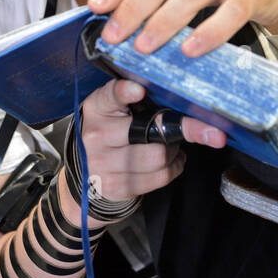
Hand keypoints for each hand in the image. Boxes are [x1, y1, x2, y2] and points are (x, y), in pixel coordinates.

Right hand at [73, 78, 226, 202]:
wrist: (86, 171)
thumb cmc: (109, 130)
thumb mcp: (112, 108)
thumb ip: (134, 98)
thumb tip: (180, 97)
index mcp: (97, 108)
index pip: (111, 96)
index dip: (125, 93)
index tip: (139, 91)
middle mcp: (98, 136)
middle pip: (151, 132)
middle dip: (180, 130)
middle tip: (192, 128)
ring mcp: (106, 164)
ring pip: (160, 157)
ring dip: (175, 151)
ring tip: (171, 146)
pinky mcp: (118, 187)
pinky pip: (161, 177)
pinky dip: (174, 167)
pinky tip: (169, 160)